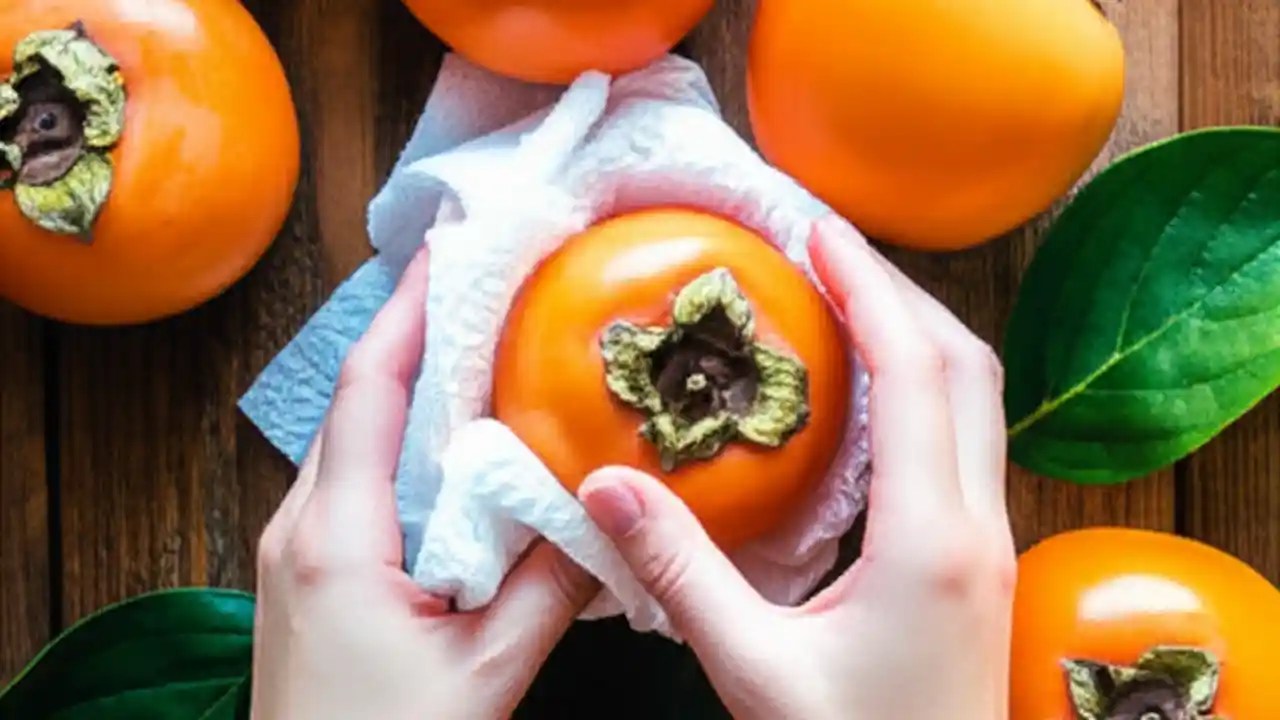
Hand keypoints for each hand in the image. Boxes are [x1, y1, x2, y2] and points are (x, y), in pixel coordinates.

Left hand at [250, 250, 598, 719]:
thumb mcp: (485, 672)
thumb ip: (550, 591)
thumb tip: (605, 519)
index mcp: (336, 538)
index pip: (370, 392)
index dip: (408, 313)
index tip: (447, 253)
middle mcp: (298, 529)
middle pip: (355, 404)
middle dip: (412, 335)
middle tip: (476, 286)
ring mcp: (293, 553)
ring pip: (350, 442)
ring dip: (404, 389)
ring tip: (470, 347)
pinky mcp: (306, 577)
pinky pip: (351, 483)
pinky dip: (398, 445)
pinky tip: (446, 449)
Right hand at [577, 216, 1016, 719]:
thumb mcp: (754, 669)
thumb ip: (678, 573)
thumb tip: (604, 485)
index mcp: (932, 540)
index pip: (915, 373)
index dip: (868, 287)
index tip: (815, 230)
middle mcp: (978, 526)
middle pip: (964, 366)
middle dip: (898, 289)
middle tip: (822, 246)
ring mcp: (989, 544)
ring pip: (975, 400)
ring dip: (917, 334)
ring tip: (842, 296)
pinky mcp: (978, 562)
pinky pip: (964, 441)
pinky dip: (922, 387)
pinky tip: (866, 394)